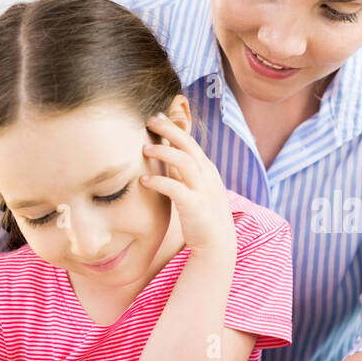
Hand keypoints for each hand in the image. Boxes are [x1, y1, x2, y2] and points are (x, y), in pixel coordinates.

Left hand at [142, 114, 235, 258]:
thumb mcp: (195, 188)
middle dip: (169, 130)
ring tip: (144, 148)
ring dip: (164, 152)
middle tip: (149, 120)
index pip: (190, 142)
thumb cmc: (202, 215)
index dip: (173, 127)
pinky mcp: (195, 206)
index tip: (156, 117)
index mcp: (207, 170)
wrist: (217, 243)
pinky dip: (159, 182)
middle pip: (188, 145)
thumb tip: (166, 156)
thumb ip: (182, 172)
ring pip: (185, 162)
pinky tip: (144, 180)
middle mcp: (207, 176)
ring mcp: (203, 190)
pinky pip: (175, 188)